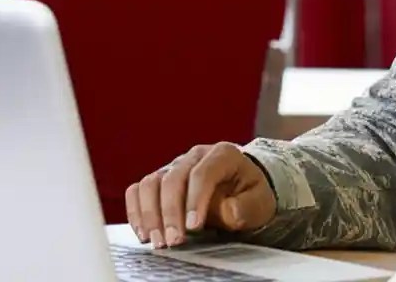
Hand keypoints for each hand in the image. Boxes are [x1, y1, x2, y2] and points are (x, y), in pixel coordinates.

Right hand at [125, 142, 276, 247]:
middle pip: (173, 179)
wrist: (242, 190)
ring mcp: (174, 166)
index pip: (203, 173)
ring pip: (151, 183)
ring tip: (157, 241)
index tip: (193, 226)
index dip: (195, 200)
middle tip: (174, 240)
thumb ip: (244, 207)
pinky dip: (136, 211)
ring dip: (150, 214)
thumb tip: (225, 211)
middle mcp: (195, 156)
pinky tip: (144, 232)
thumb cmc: (250, 195)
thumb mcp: (259, 202)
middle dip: (170, 213)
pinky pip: (138, 190)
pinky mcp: (160, 179)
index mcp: (223, 154)